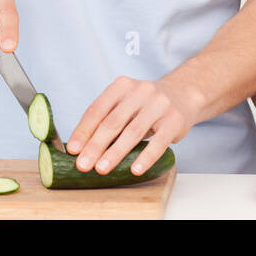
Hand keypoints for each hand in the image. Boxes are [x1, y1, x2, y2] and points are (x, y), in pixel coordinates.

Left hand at [66, 77, 199, 176]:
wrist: (182, 95)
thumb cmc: (145, 105)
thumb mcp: (125, 103)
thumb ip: (106, 118)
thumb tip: (81, 147)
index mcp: (122, 85)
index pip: (97, 109)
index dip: (83, 131)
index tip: (73, 150)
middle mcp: (140, 91)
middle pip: (113, 122)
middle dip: (95, 145)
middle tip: (83, 165)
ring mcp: (159, 104)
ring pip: (133, 132)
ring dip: (115, 153)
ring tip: (102, 169)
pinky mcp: (175, 120)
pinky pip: (158, 142)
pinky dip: (146, 157)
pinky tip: (135, 170)